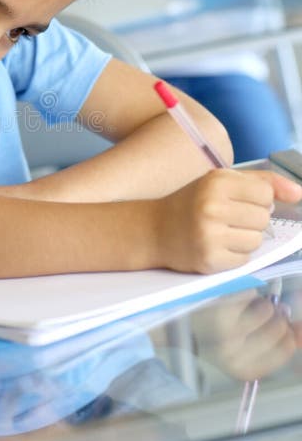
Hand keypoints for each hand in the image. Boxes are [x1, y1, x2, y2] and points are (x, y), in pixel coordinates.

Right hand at [153, 169, 301, 274]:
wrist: (154, 230)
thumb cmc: (192, 203)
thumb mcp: (221, 182)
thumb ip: (263, 182)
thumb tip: (300, 194)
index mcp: (216, 182)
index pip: (266, 194)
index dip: (258, 200)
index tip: (238, 201)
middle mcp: (212, 207)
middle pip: (264, 218)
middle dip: (251, 220)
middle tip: (227, 218)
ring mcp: (210, 235)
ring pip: (257, 240)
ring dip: (244, 238)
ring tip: (222, 232)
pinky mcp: (209, 259)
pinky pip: (244, 259)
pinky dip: (235, 254)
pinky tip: (216, 246)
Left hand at [195, 289, 299, 379]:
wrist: (177, 324)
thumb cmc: (216, 336)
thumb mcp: (247, 348)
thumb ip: (280, 341)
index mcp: (246, 370)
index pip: (287, 346)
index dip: (285, 331)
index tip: (275, 323)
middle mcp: (237, 355)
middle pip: (280, 326)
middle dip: (273, 316)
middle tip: (255, 313)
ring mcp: (227, 332)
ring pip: (268, 308)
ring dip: (258, 303)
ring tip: (240, 308)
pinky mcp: (219, 309)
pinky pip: (251, 294)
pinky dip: (245, 293)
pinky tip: (229, 300)